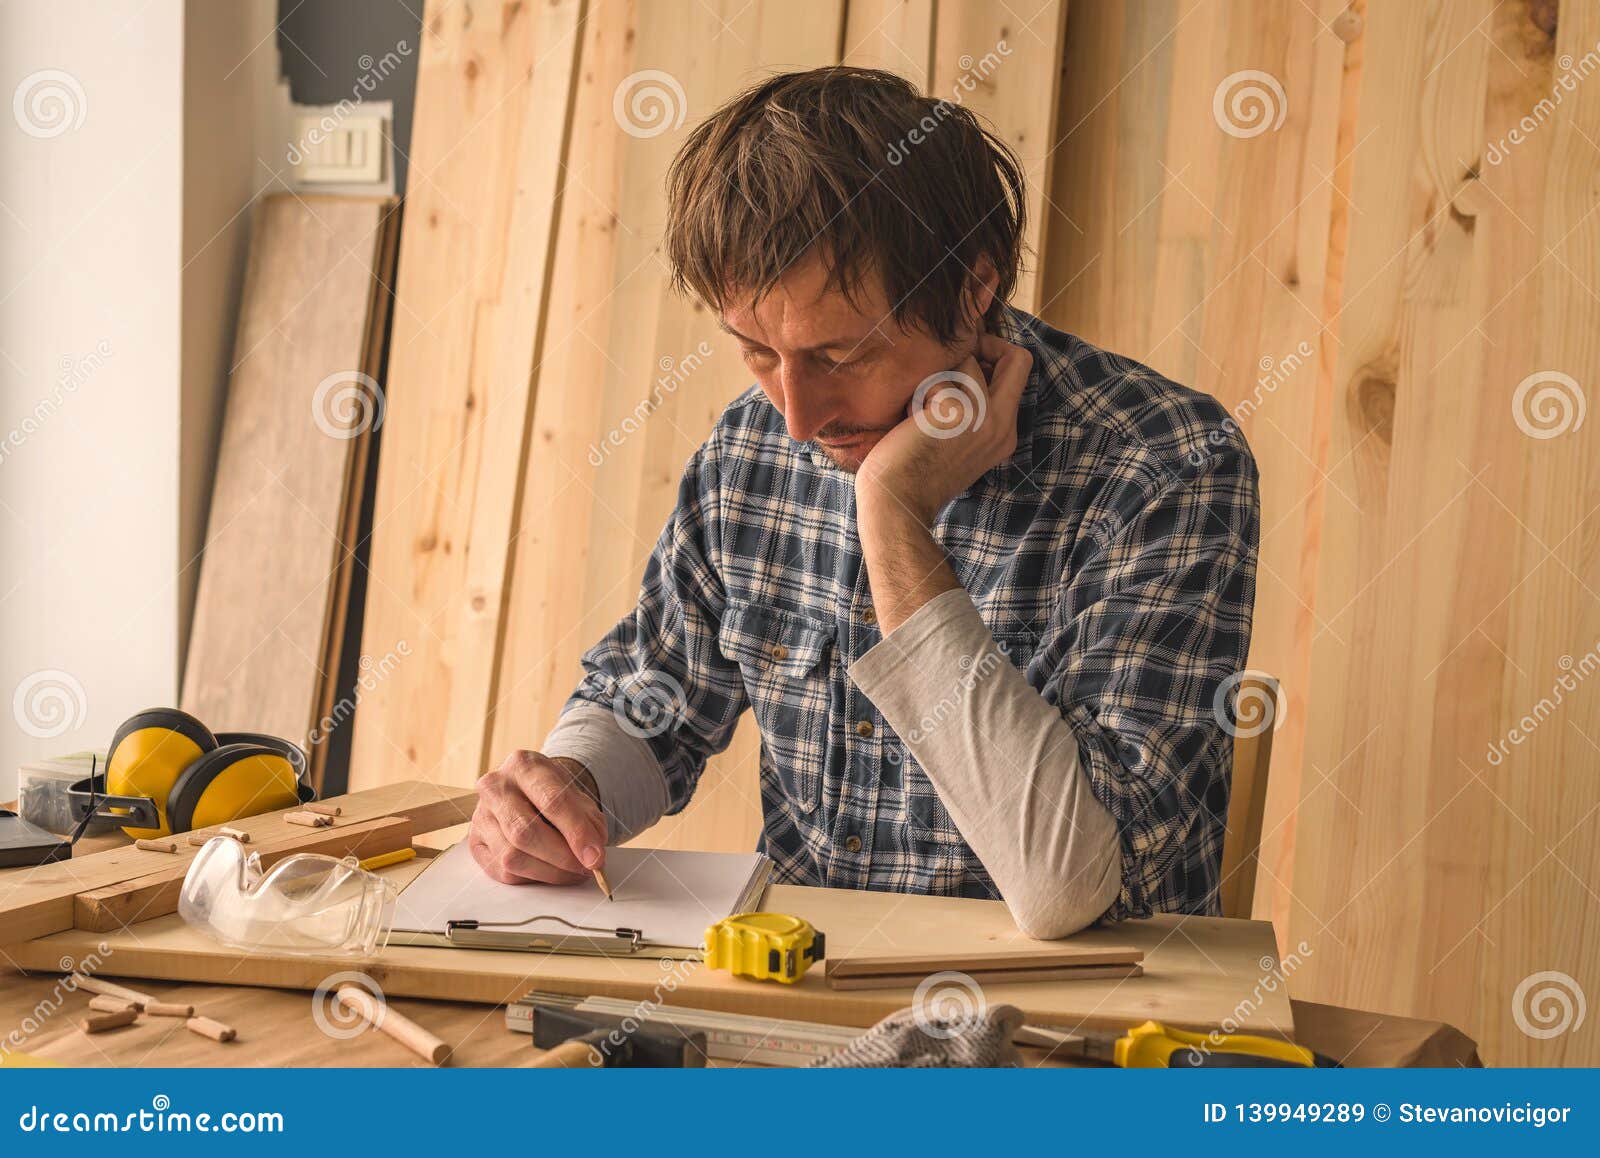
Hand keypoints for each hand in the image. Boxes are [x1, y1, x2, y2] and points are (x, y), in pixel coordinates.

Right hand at [468, 751, 606, 883]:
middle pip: (525, 832)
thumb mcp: (578, 798)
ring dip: (549, 872)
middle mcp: (495, 786)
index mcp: (524, 766)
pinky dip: (533, 877)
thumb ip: (590, 825)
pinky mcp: (475, 843)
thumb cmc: (555, 796)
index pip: (552, 800)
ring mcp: (480, 816)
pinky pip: (503, 872)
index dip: (576, 832)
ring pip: (512, 856)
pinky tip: (549, 869)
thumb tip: (593, 858)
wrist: (527, 794)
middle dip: (561, 857)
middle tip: (586, 868)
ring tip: (572, 871)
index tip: (595, 857)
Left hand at [856, 331, 1031, 526]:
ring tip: (919, 406)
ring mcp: (984, 417)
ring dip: (937, 373)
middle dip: (984, 344)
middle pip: (1016, 358)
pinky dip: (918, 391)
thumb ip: (972, 408)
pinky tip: (909, 418)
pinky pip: (938, 376)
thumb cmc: (913, 472)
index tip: (967, 359)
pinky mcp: (957, 410)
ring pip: (968, 360)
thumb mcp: (956, 440)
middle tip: (949, 361)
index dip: (994, 354)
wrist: (897, 502)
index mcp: (1004, 433)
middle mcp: (1002, 425)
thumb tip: (968, 362)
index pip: (1018, 371)